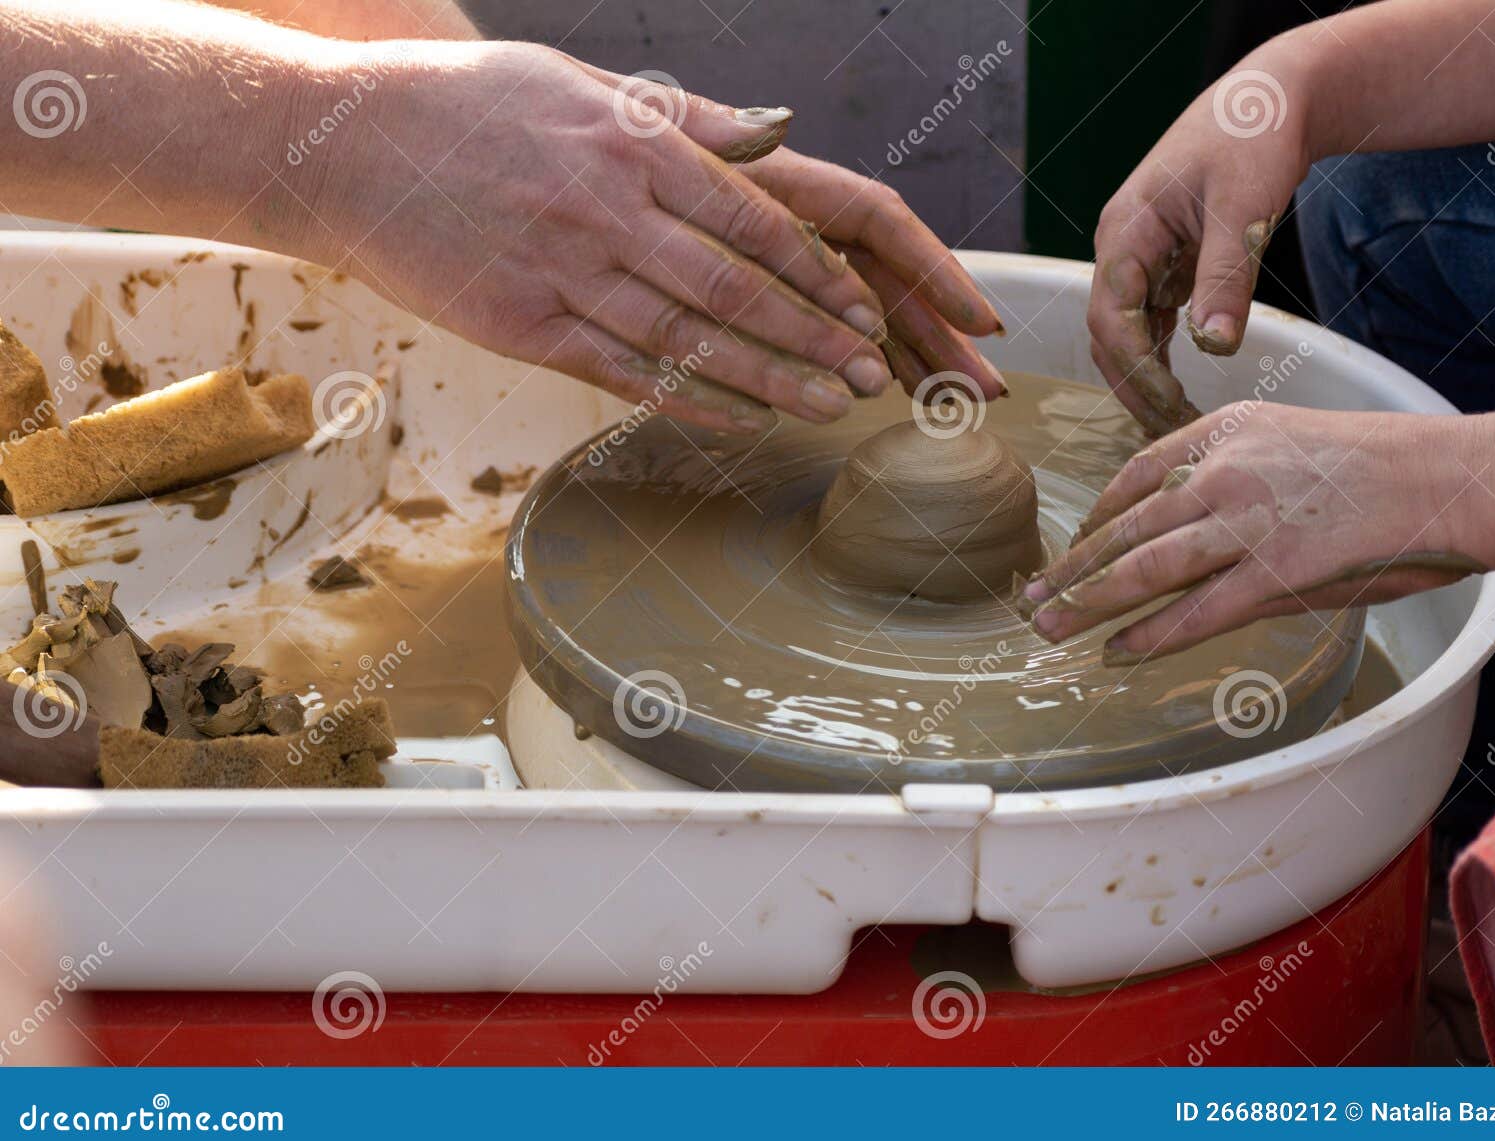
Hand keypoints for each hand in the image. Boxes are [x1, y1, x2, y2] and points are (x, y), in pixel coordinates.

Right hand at [291, 42, 999, 431]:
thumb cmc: (466, 105)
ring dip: (768, 380)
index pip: (752, 219)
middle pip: (735, 290)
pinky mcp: (521, 326)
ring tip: (827, 408)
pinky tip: (741, 419)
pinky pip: (623, 371)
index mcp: (630, 144)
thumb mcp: (579, 84)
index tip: (866, 307)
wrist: (340, 147)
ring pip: (688, 341)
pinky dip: (689, 398)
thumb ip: (683, 119)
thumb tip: (776, 132)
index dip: (818, 272)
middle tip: (871, 374)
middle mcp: (605, 210)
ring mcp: (562, 273)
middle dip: (815, 337)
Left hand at [1021, 403, 1487, 661]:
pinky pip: (1193, 612)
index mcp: (1223, 432)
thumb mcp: (1288, 444)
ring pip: (1142, 569)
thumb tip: (1187, 524)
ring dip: (1088, 604)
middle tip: (1031, 598)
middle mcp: (1221, 472)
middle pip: (1125, 528)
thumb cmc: (1380, 465)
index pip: (1135, 477)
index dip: (1096, 518)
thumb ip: (1230, 482)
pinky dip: (1148, 635)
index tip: (1071, 545)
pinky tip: (1116, 651)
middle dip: (1072, 569)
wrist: (1447, 477)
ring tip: (1050, 629)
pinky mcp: (1271, 573)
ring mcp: (1242, 522)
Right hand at [1087, 57, 1313, 433]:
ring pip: (1126, 336)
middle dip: (1136, 386)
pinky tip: (1181, 391)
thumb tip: (1214, 348)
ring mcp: (1139, 259)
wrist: (1269, 99)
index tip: (1172, 403)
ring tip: (1179, 422)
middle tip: (1175, 431)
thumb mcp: (1244, 208)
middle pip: (1109, 337)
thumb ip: (1226, 278)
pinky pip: (1150, 324)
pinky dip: (1161, 360)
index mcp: (1125, 232)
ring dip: (1146, 380)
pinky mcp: (1163, 265)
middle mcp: (1121, 249)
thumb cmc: (1252, 137)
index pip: (1111, 319)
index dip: (1136, 368)